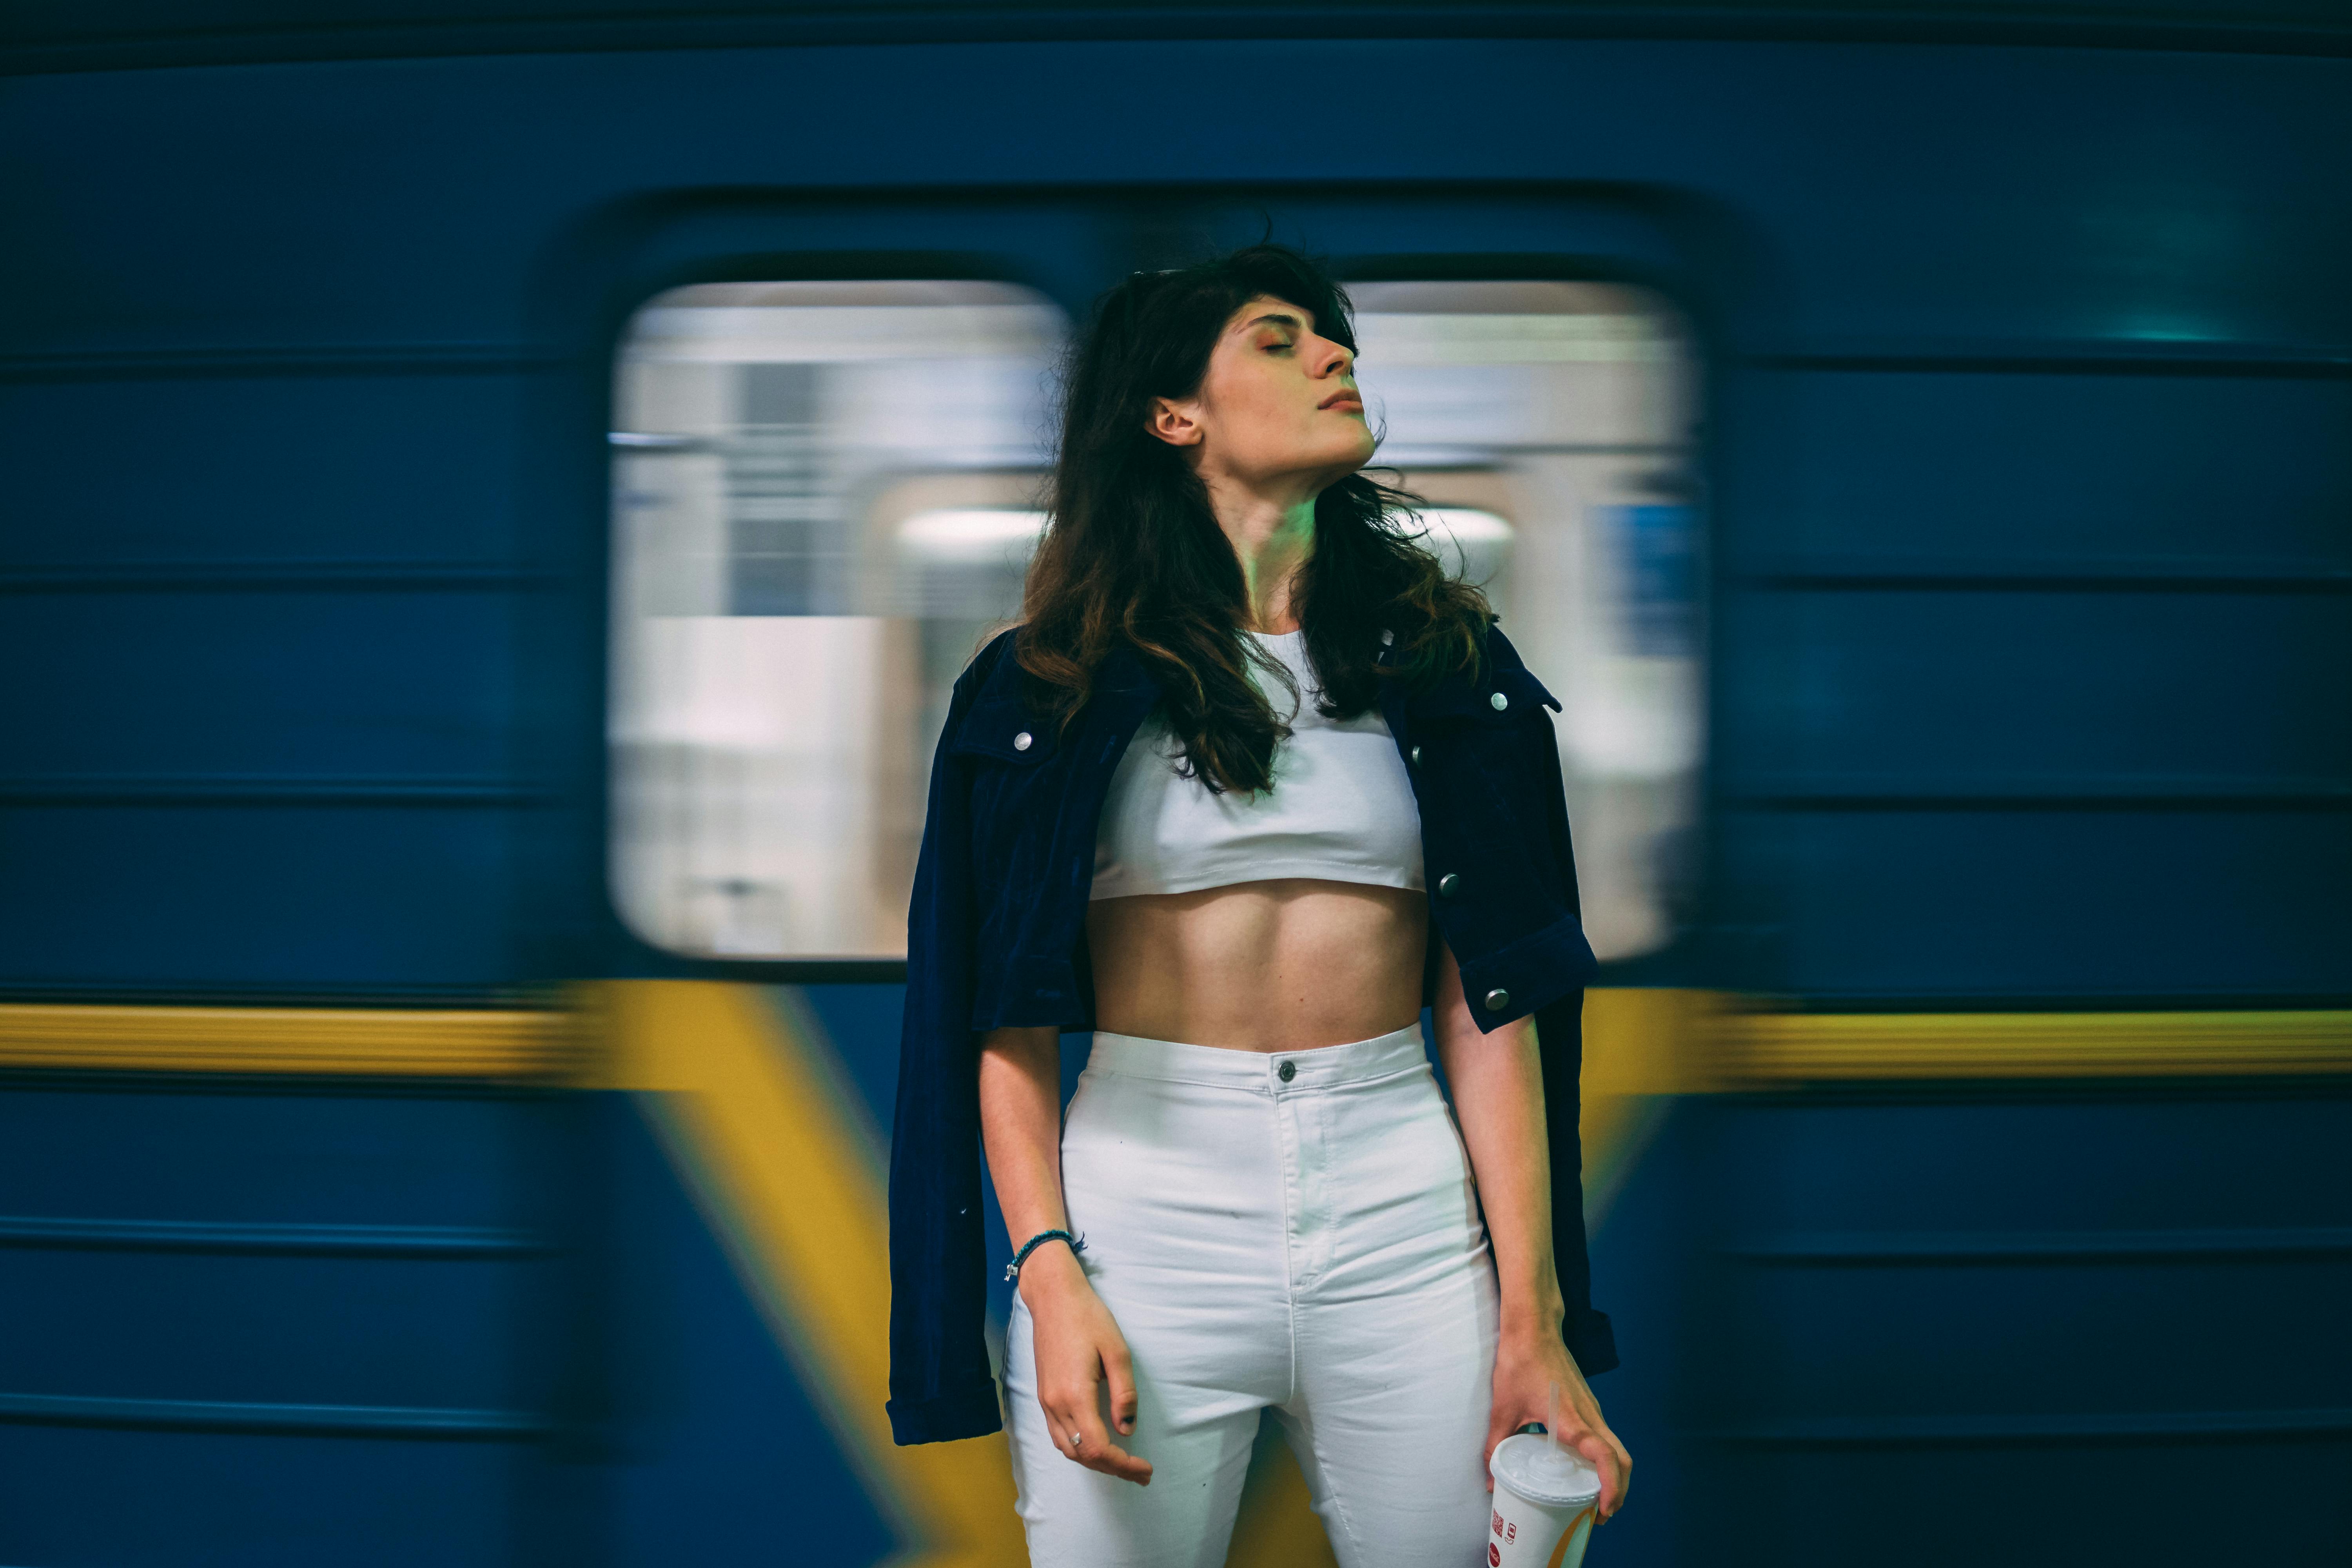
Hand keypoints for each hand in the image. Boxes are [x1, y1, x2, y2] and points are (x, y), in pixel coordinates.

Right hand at [1020, 1247, 1152, 1484]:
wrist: (1053, 1297)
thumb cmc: (1087, 1318)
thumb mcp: (1117, 1351)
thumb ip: (1124, 1394)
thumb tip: (1127, 1428)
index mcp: (1075, 1395)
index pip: (1099, 1447)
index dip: (1123, 1464)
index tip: (1145, 1468)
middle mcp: (1056, 1404)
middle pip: (1082, 1455)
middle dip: (1113, 1469)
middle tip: (1141, 1473)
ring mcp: (1045, 1401)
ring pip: (1067, 1449)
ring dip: (1094, 1462)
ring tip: (1122, 1464)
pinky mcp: (1042, 1395)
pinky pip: (1058, 1435)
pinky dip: (1077, 1449)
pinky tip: (1095, 1445)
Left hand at [1485, 1327, 1630, 1520]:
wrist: (1533, 1327)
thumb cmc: (1519, 1363)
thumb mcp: (1503, 1408)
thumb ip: (1495, 1446)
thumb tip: (1490, 1481)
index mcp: (1573, 1420)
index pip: (1606, 1457)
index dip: (1612, 1487)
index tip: (1604, 1510)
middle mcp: (1590, 1415)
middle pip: (1621, 1458)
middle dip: (1618, 1490)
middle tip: (1599, 1514)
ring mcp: (1591, 1408)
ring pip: (1615, 1447)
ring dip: (1612, 1474)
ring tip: (1592, 1497)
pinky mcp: (1586, 1403)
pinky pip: (1604, 1436)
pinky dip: (1602, 1458)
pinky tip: (1580, 1467)